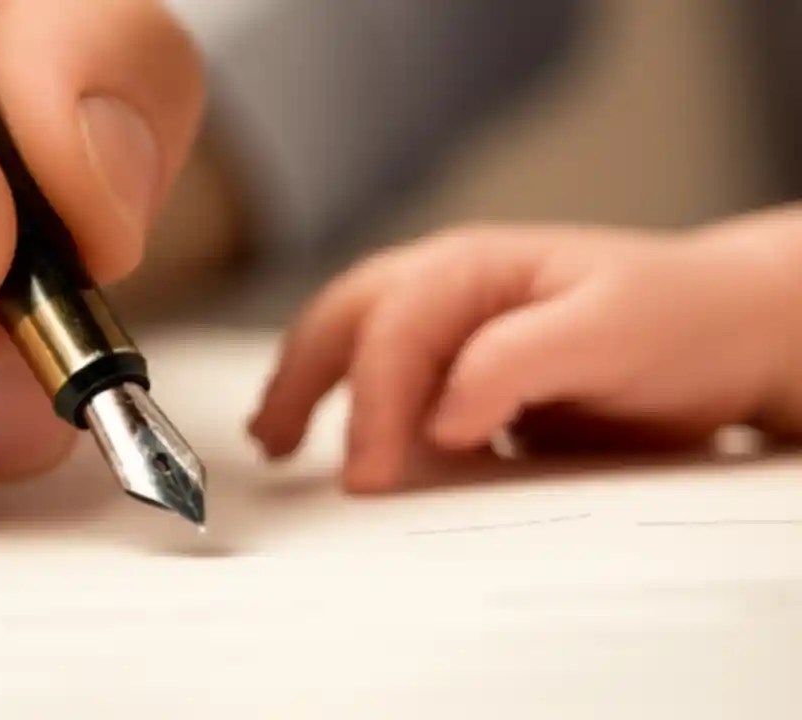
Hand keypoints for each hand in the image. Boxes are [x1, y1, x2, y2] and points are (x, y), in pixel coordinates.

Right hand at [250, 208, 801, 489]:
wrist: (732, 337)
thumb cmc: (678, 320)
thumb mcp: (609, 330)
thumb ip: (516, 361)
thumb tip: (441, 416)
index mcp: (472, 267)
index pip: (393, 331)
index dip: (373, 404)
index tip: (368, 476)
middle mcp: (450, 291)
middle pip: (345, 321)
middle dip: (300, 378)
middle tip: (275, 442)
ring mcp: (454, 331)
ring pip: (355, 347)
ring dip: (308, 389)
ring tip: (278, 439)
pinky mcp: (465, 374)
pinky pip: (392, 387)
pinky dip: (355, 413)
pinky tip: (351, 446)